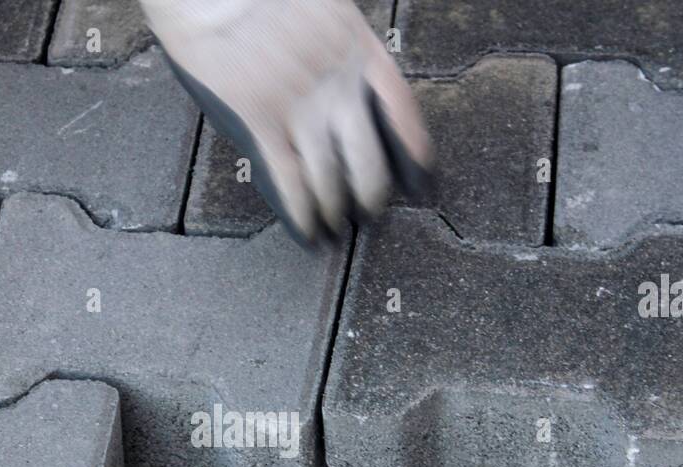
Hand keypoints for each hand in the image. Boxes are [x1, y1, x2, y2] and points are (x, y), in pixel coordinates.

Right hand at [141, 0, 432, 243]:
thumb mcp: (322, 10)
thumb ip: (338, 50)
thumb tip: (342, 98)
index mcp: (357, 47)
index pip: (400, 109)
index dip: (414, 151)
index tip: (422, 177)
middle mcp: (336, 81)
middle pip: (369, 157)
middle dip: (371, 195)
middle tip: (370, 213)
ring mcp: (299, 103)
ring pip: (330, 176)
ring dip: (333, 210)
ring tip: (333, 226)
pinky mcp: (261, 118)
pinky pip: (289, 178)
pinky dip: (301, 211)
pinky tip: (306, 229)